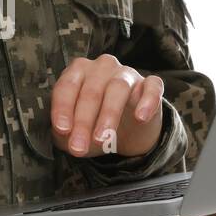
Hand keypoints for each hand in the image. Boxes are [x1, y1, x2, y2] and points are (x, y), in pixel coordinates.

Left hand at [51, 55, 165, 157]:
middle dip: (83, 122)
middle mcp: (102, 67)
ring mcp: (128, 74)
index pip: (67, 86)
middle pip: (91, 91)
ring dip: (109, 114)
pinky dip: (147, 101)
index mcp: (78, 72)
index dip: (63, 109)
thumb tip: (65, 135)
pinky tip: (140, 118)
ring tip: (103, 139)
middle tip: (79, 147)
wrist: (127, 130)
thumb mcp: (73, 129)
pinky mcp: (151, 85)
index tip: (62, 130)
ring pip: (118, 88)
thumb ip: (65, 131)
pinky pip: (152, 87)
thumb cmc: (92, 123)